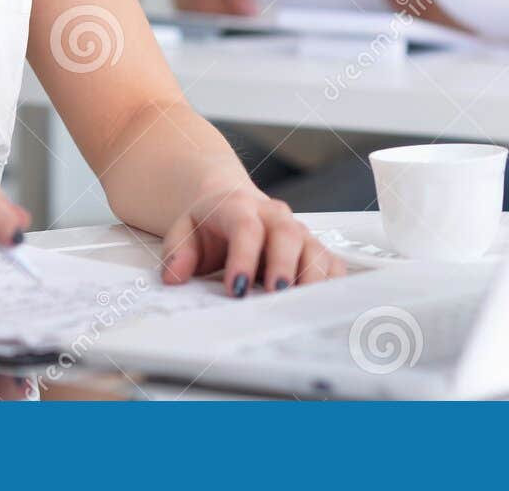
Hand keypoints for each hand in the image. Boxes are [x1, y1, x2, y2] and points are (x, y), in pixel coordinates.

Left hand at [159, 186, 345, 295]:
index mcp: (239, 207)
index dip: (244, 257)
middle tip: (277, 294)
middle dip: (285, 266)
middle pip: (288, 234)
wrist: (229, 201)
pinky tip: (327, 304)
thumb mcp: (183, 231)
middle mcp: (274, 216)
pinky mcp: (312, 247)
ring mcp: (297, 230)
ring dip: (313, 279)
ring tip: (305, 307)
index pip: (246, 227)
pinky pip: (331, 262)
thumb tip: (175, 276)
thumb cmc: (208, 223)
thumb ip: (178, 252)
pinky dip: (332, 283)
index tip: (237, 289)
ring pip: (315, 248)